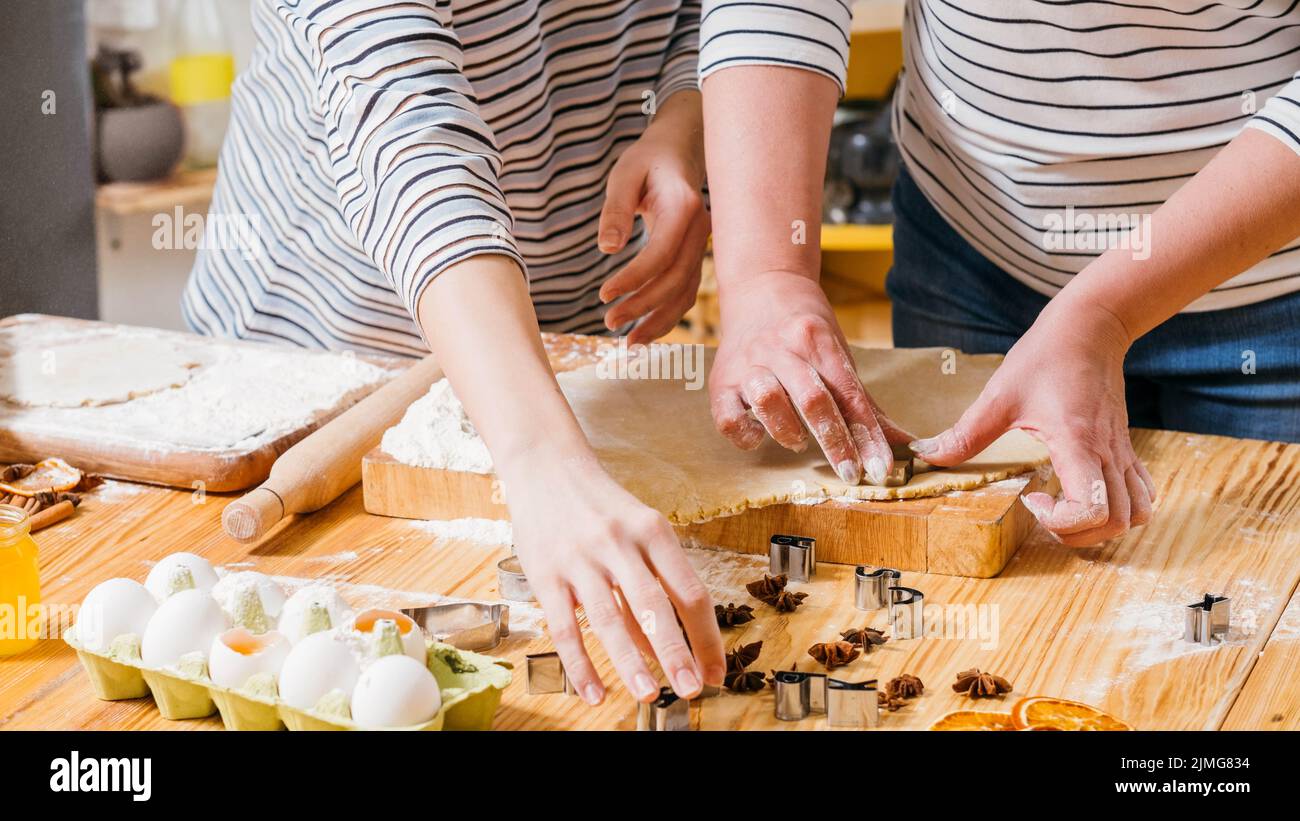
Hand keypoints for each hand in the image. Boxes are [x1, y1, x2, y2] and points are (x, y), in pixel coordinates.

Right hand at [499, 450, 725, 703]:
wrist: (545, 467)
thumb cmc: (600, 507)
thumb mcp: (637, 532)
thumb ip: (650, 585)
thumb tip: (662, 648)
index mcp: (653, 531)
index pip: (690, 591)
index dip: (706, 636)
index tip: (714, 672)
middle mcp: (619, 543)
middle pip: (654, 605)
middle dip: (676, 652)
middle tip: (691, 689)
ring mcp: (580, 559)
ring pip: (608, 619)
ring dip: (630, 663)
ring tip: (648, 696)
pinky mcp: (545, 575)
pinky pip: (565, 628)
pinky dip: (581, 665)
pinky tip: (595, 693)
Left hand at [599, 92, 709, 343]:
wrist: (678, 153)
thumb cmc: (647, 162)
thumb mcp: (624, 175)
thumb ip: (616, 209)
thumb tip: (607, 248)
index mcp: (685, 208)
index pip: (661, 255)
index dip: (633, 280)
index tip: (603, 295)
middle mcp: (701, 231)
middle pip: (676, 281)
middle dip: (643, 307)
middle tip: (608, 323)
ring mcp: (703, 246)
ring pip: (685, 293)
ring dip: (658, 321)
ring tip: (628, 343)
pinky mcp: (696, 257)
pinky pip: (685, 292)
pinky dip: (667, 314)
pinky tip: (645, 331)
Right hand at [709, 270, 912, 484]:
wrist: (761, 286)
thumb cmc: (805, 329)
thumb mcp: (838, 353)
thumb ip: (863, 402)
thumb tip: (903, 441)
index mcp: (817, 341)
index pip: (848, 395)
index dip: (866, 435)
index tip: (879, 468)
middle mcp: (782, 349)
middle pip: (813, 400)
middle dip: (835, 442)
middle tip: (849, 473)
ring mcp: (748, 364)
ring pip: (768, 401)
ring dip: (788, 431)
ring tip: (798, 441)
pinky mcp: (721, 381)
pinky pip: (728, 417)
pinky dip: (745, 434)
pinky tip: (759, 435)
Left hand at [909, 297, 1155, 546]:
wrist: (1091, 326)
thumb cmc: (1047, 356)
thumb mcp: (998, 396)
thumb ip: (965, 433)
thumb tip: (927, 454)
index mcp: (1078, 444)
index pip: (1093, 510)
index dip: (1062, 522)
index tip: (1031, 500)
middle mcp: (1107, 454)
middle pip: (1116, 523)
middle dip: (1077, 534)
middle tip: (1043, 512)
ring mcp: (1122, 452)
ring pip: (1137, 513)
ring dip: (1102, 526)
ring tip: (1065, 509)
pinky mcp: (1126, 448)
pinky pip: (1142, 494)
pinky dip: (1121, 509)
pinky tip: (1086, 495)